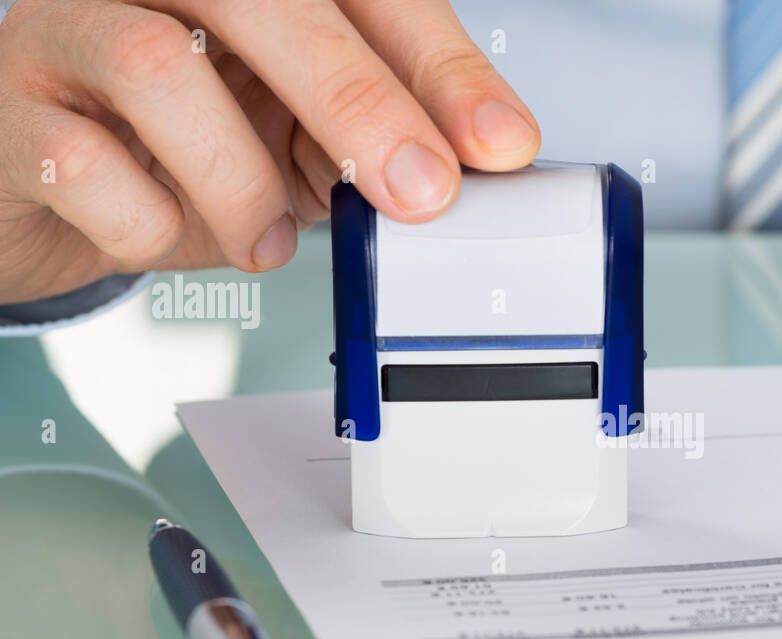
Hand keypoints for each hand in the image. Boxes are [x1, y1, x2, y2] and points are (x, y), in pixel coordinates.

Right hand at [0, 0, 539, 302]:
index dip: (438, 64)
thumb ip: (361, 139)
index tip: (500, 143)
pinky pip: (82, 163)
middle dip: (361, 103)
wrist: (47, 186)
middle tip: (420, 193)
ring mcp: (67, 26)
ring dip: (239, 181)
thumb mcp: (290, 138)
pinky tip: (166, 230)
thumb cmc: (177, 150)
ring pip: (159, 67)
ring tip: (263, 238)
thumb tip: (453, 173)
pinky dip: (151, 224)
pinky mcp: (8, 106)